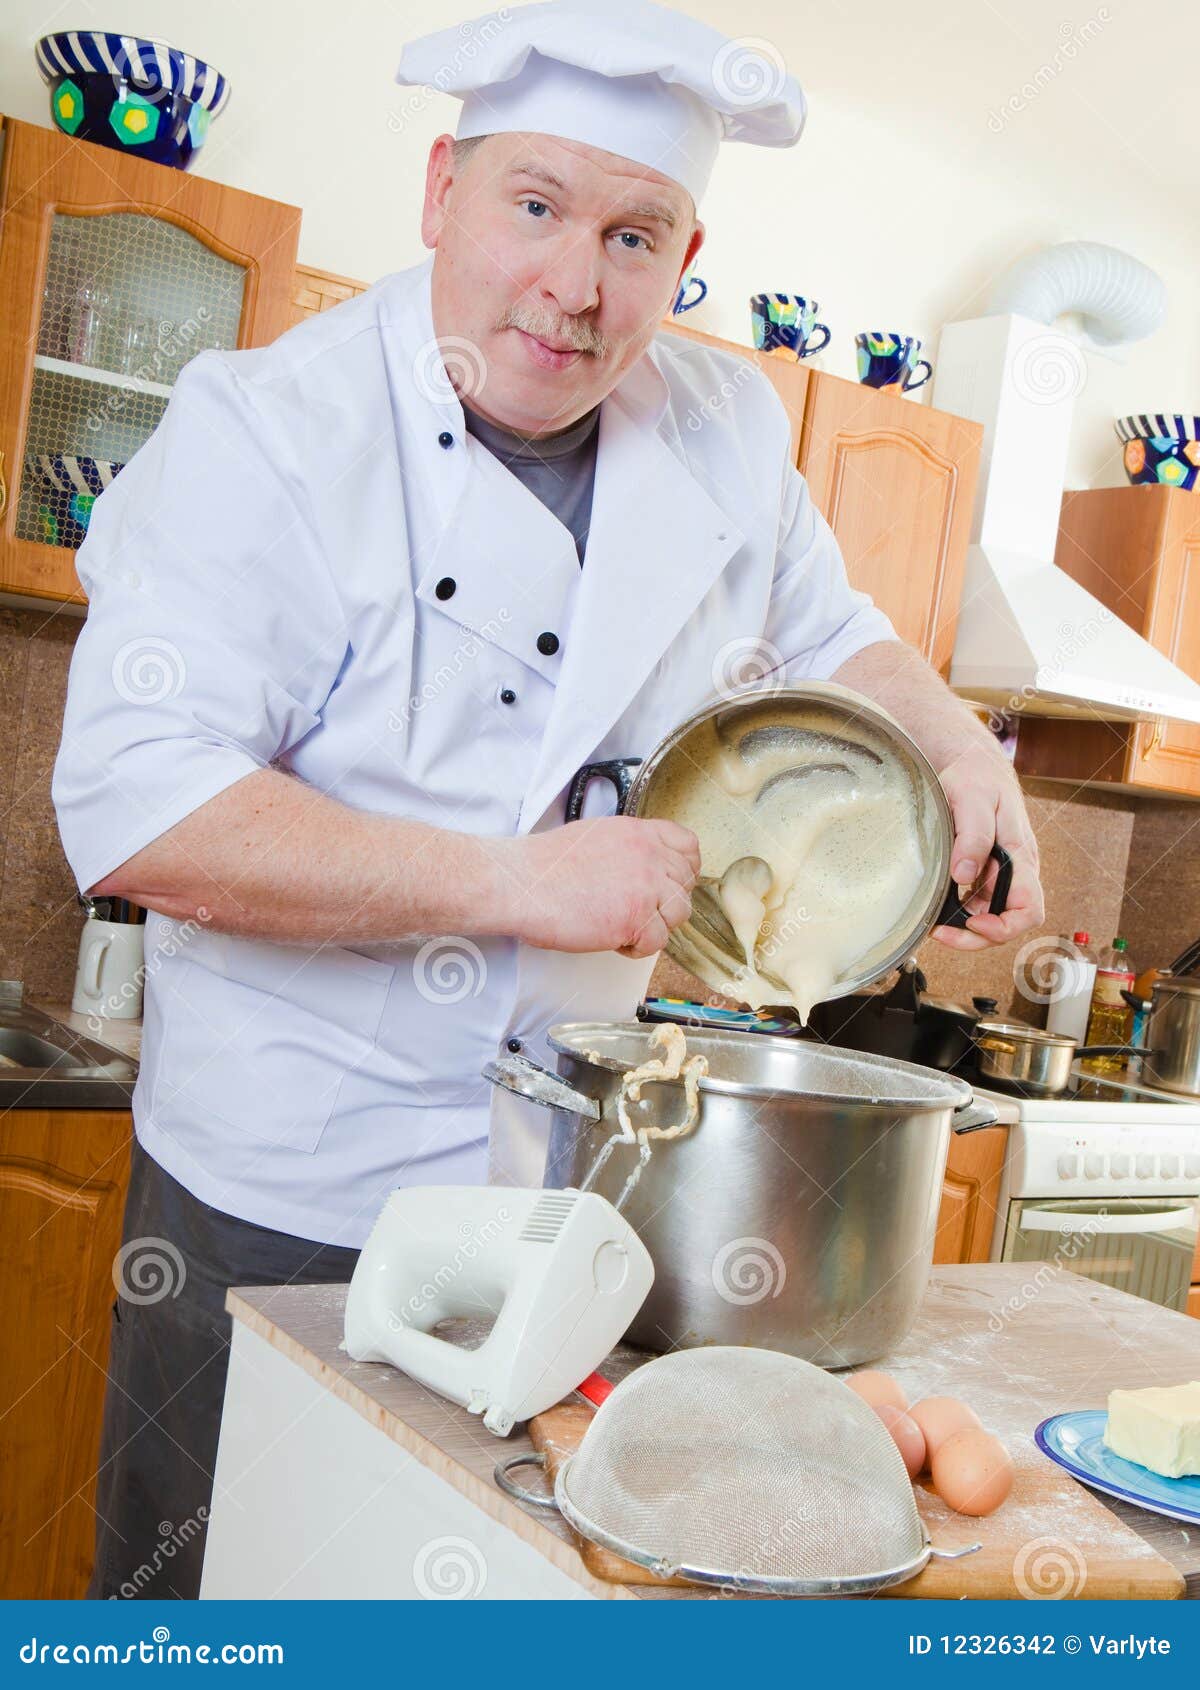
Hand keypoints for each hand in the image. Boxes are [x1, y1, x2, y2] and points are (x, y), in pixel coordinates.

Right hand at [502, 816, 699, 956]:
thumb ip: (628, 848)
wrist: (521, 884)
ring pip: (679, 914)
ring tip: (623, 925)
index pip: (688, 844)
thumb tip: (643, 867)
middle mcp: (648, 856)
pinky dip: (636, 947)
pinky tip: (613, 938)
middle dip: (665, 901)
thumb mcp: (595, 837)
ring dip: (654, 925)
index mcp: (637, 832)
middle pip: (685, 883)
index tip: (673, 881)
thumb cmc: (544, 866)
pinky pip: (657, 941)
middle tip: (638, 909)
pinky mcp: (636, 918)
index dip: (685, 867)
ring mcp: (645, 886)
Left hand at [931, 760, 1043, 951]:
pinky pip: (974, 902)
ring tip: (932, 922)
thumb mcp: (973, 799)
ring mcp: (997, 873)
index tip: (973, 923)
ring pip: (988, 916)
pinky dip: (955, 911)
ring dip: (963, 927)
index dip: (1004, 926)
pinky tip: (935, 906)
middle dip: (975, 936)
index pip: (1028, 909)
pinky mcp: (981, 872)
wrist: (972, 762)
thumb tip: (964, 875)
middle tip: (940, 933)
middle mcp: (1014, 871)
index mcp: (1021, 856)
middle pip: (1006, 921)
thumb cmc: (976, 776)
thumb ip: (973, 836)